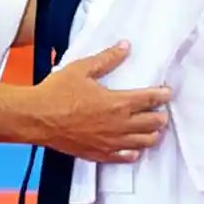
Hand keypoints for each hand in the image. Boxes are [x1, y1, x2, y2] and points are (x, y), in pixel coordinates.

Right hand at [31, 41, 170, 162]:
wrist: (36, 117)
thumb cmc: (56, 92)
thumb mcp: (82, 69)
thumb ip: (107, 59)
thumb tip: (125, 46)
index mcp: (117, 102)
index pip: (149, 99)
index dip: (162, 95)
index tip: (167, 92)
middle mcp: (118, 125)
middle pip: (152, 124)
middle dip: (160, 117)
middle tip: (161, 111)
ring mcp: (110, 142)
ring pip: (143, 143)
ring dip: (152, 135)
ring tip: (154, 130)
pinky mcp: (98, 153)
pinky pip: (123, 157)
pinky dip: (133, 153)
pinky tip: (134, 150)